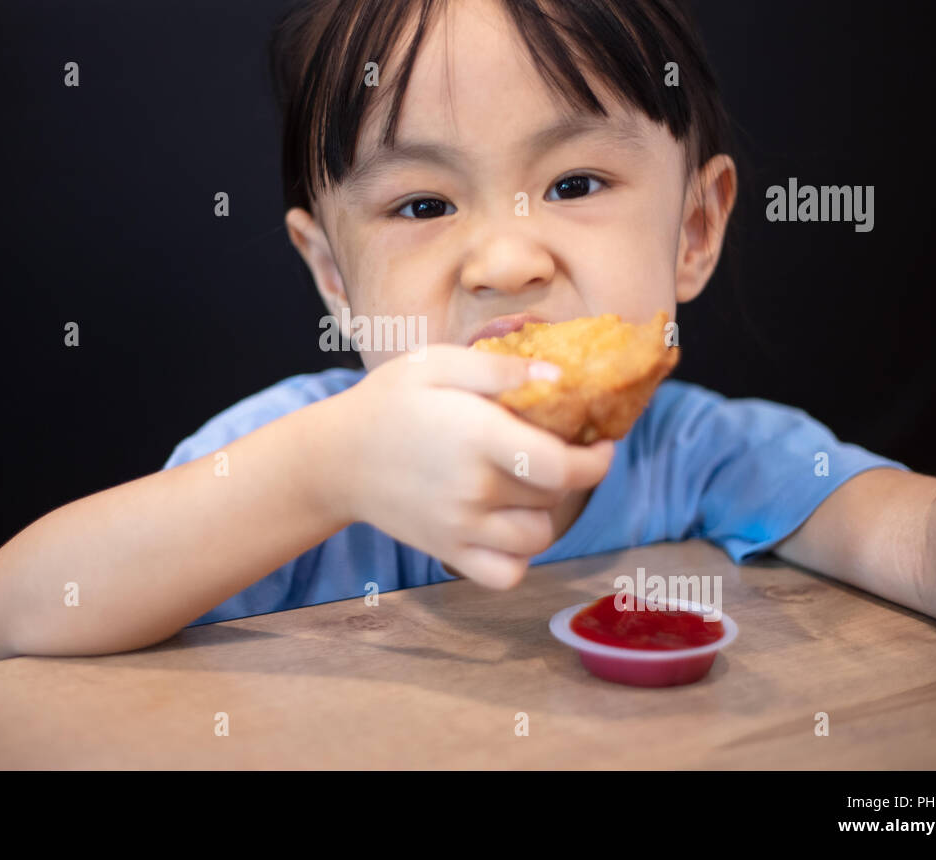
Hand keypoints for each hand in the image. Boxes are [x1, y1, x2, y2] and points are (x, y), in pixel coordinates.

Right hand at [328, 344, 615, 589]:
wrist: (335, 456)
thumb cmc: (389, 401)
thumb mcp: (438, 362)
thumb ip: (501, 368)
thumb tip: (560, 378)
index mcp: (478, 437)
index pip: (564, 467)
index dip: (596, 459)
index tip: (600, 443)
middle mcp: (474, 490)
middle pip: (554, 497)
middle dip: (567, 473)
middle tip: (550, 450)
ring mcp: (460, 528)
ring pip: (537, 538)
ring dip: (544, 513)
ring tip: (526, 487)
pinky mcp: (448, 552)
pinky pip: (506, 574)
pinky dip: (517, 558)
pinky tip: (506, 526)